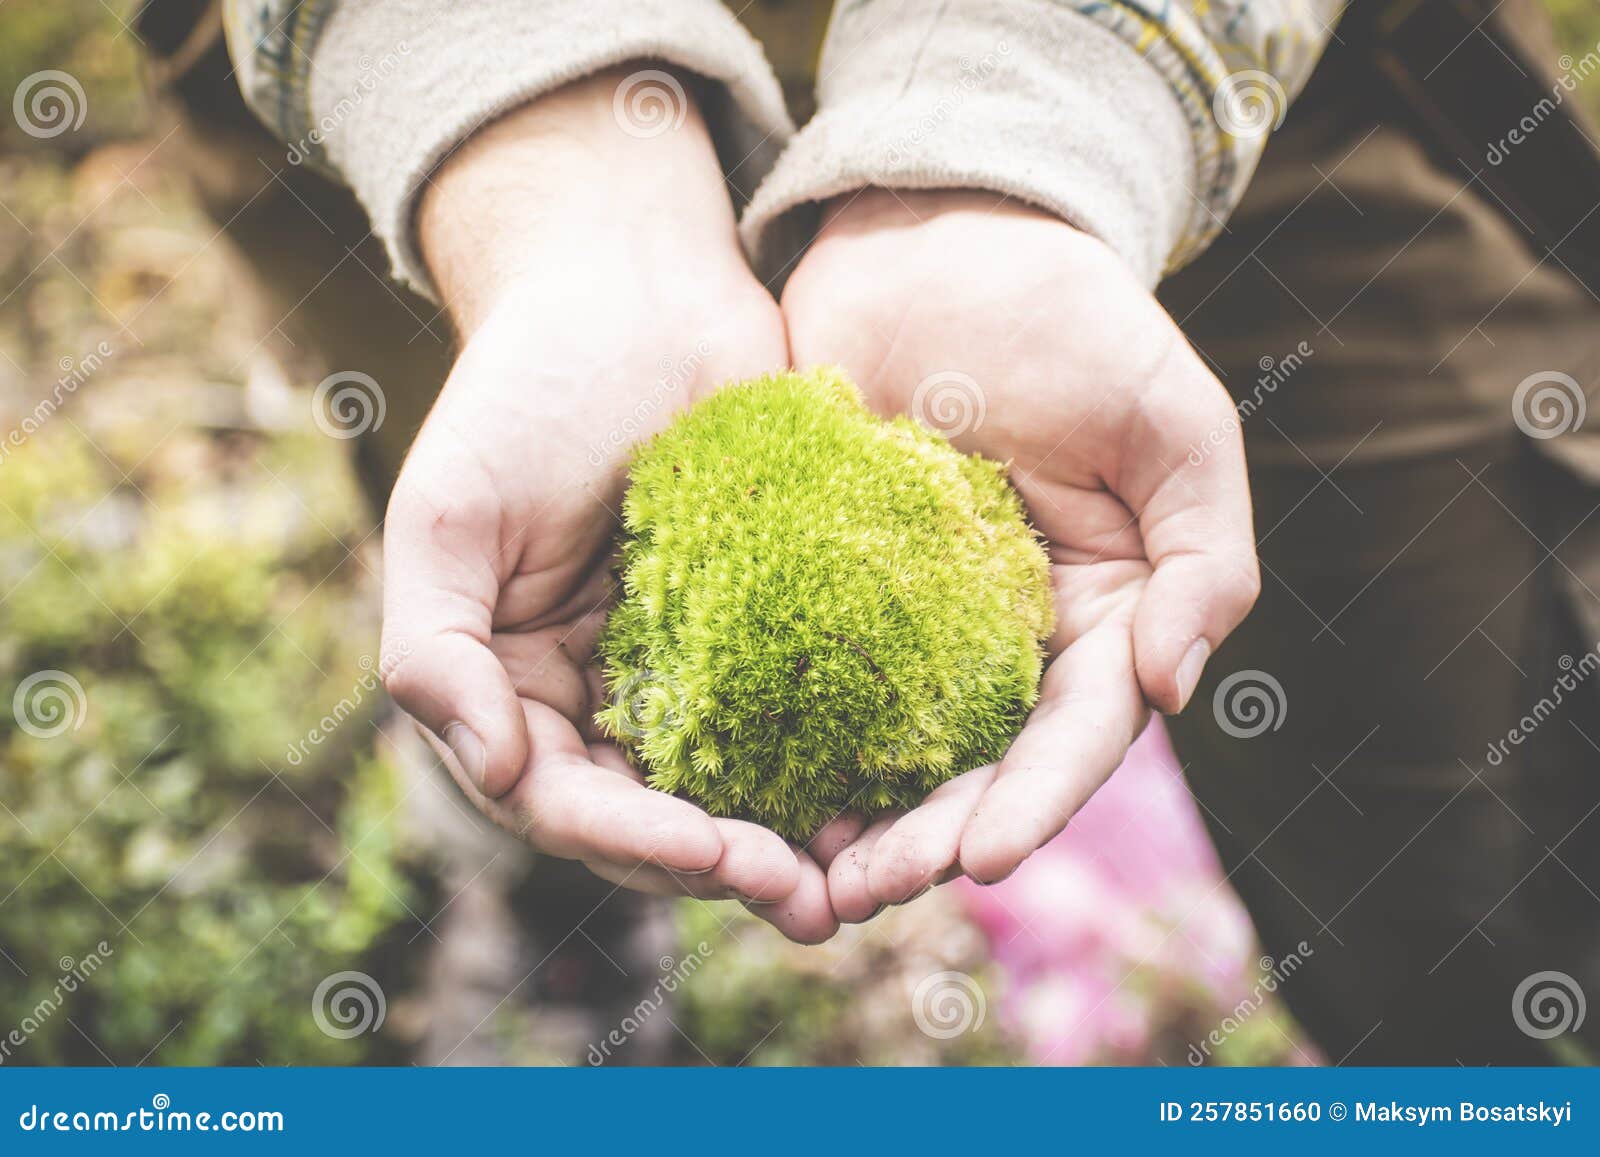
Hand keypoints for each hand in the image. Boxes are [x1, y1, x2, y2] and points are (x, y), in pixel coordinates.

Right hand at [380, 70, 837, 941]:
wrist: (634, 292)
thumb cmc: (525, 392)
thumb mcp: (451, 513)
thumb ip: (436, 647)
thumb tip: (494, 769)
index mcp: (516, 688)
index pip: (563, 800)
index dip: (634, 842)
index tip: (715, 855)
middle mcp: (600, 696)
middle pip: (656, 817)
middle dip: (724, 866)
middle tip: (810, 900)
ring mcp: (688, 667)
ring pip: (734, 786)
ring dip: (790, 843)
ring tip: (859, 882)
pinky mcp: (768, 627)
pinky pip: (801, 712)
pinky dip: (836, 763)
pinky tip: (895, 791)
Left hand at [781, 190, 1258, 917]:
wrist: (935, 238)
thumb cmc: (1071, 319)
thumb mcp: (1172, 423)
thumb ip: (1203, 560)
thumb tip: (1171, 692)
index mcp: (1099, 619)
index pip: (1076, 735)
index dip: (1035, 803)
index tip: (978, 859)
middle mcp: (1006, 641)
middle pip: (972, 768)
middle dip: (925, 840)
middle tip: (861, 894)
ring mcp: (910, 622)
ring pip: (885, 748)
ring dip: (850, 821)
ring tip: (799, 881)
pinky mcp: (823, 587)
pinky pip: (804, 678)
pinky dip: (781, 740)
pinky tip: (739, 788)